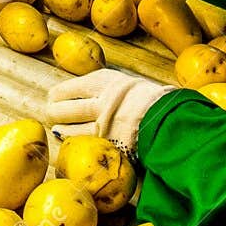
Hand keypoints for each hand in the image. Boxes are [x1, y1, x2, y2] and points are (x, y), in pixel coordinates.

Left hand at [46, 68, 171, 154]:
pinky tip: (72, 142)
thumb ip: (106, 88)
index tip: (53, 97)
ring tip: (57, 128)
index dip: (57, 95)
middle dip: (53, 112)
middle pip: (64, 109)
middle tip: (50, 113)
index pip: (68, 88)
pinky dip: (76, 143)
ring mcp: (105, 124)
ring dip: (61, 129)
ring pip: (71, 129)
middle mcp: (100, 101)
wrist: (175, 117)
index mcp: (104, 82)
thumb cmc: (154, 99)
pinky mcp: (111, 143)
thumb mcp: (128, 84)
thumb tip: (81, 92)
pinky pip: (87, 144)